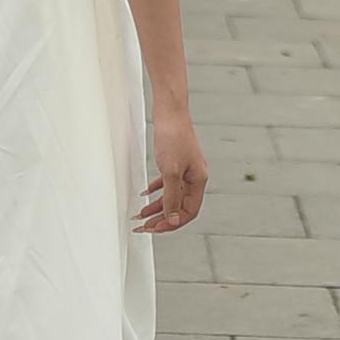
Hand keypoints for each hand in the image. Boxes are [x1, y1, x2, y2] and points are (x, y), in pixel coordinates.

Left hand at [136, 109, 206, 233]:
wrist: (169, 110)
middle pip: (179, 206)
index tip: (154, 228)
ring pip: (171, 196)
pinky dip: (155, 190)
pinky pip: (166, 183)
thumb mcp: (171, 171)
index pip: (188, 212)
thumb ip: (172, 197)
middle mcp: (194, 177)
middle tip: (144, 227)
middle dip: (161, 218)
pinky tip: (144, 194)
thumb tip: (172, 220)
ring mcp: (185, 169)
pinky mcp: (175, 161)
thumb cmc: (173, 137)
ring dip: (156, 207)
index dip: (172, 223)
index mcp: (198, 181)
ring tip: (140, 214)